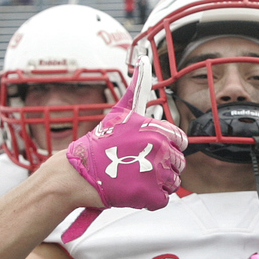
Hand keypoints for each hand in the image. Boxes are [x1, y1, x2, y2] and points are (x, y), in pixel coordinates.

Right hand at [64, 55, 186, 210]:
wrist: (77, 174)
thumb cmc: (99, 144)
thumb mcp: (121, 112)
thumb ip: (137, 88)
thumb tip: (144, 58)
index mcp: (156, 129)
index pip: (181, 142)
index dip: (165, 149)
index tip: (147, 152)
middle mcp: (159, 148)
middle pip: (178, 164)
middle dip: (160, 168)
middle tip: (136, 167)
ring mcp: (155, 172)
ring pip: (172, 183)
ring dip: (155, 185)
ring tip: (133, 178)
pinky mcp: (149, 195)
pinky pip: (162, 200)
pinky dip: (148, 200)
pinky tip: (132, 191)